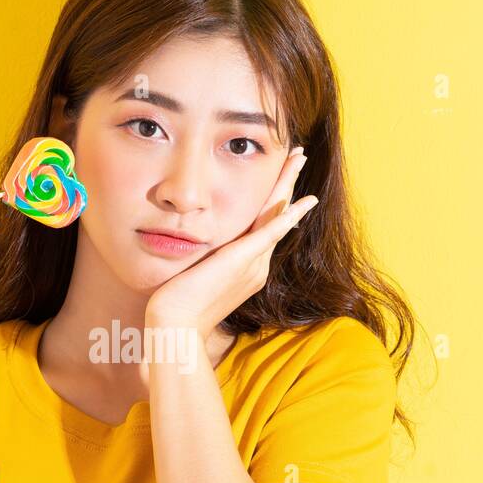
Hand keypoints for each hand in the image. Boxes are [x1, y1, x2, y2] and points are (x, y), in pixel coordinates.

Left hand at [145, 146, 317, 340]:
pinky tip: (305, 201)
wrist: (176, 327)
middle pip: (276, 214)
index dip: (274, 200)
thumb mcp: (194, 276)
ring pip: (276, 214)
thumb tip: (191, 250)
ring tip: (299, 158)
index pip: (264, 225)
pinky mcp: (243, 260)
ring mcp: (253, 263)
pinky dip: (289, 216)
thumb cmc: (178, 308)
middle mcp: (256, 265)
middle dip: (287, 182)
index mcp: (247, 268)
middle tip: (298, 156)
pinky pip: (272, 232)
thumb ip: (201, 261)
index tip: (280, 180)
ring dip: (288, 183)